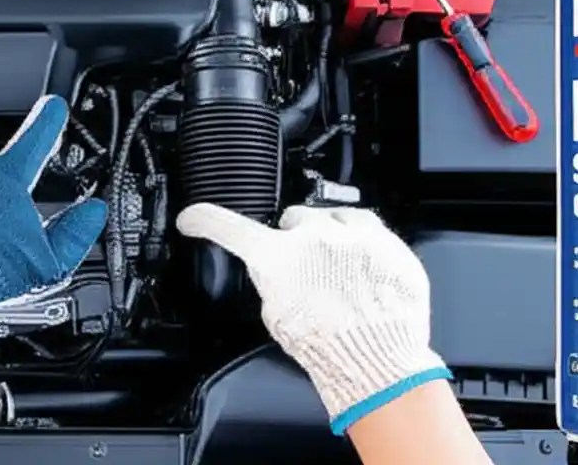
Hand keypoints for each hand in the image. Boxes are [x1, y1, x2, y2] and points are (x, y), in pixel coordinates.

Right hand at [177, 203, 450, 434]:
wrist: (378, 362)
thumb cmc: (326, 347)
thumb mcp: (277, 316)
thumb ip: (271, 280)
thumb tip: (271, 269)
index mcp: (278, 257)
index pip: (227, 228)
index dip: (202, 221)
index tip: (192, 218)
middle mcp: (313, 236)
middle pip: (292, 218)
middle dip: (294, 238)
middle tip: (307, 269)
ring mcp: (353, 235)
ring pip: (332, 216)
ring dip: (329, 235)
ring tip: (338, 271)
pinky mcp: (386, 241)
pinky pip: (367, 226)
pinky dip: (361, 242)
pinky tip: (361, 268)